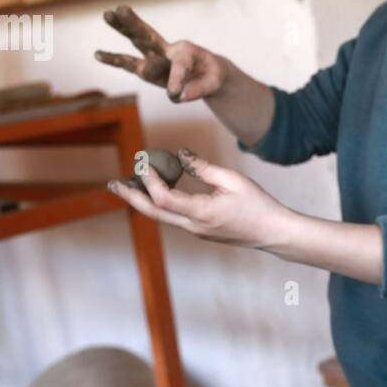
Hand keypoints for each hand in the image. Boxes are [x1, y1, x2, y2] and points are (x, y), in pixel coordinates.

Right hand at [94, 5, 227, 102]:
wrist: (209, 73)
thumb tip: (176, 96)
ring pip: (136, 42)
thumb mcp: (213, 83)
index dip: (177, 80)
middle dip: (135, 24)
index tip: (175, 94)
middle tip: (121, 9)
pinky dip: (114, 60)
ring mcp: (155, 58)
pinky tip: (97, 54)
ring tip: (107, 14)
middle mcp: (167, 50)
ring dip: (122, 28)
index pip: (178, 65)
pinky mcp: (147, 69)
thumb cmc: (212, 75)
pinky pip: (128, 64)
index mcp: (186, 51)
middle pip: (149, 35)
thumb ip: (197, 89)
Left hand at [108, 148, 292, 247]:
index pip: (163, 198)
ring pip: (161, 216)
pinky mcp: (200, 231)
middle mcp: (194, 226)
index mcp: (201, 213)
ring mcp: (196, 231)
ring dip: (143, 200)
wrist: (272, 232)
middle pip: (152, 213)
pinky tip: (160, 188)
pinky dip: (161, 202)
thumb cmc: (257, 204)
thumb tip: (181, 154)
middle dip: (130, 197)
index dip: (149, 179)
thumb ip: (203, 167)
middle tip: (113, 183)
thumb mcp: (232, 179)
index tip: (143, 161)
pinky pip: (174, 216)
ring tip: (131, 182)